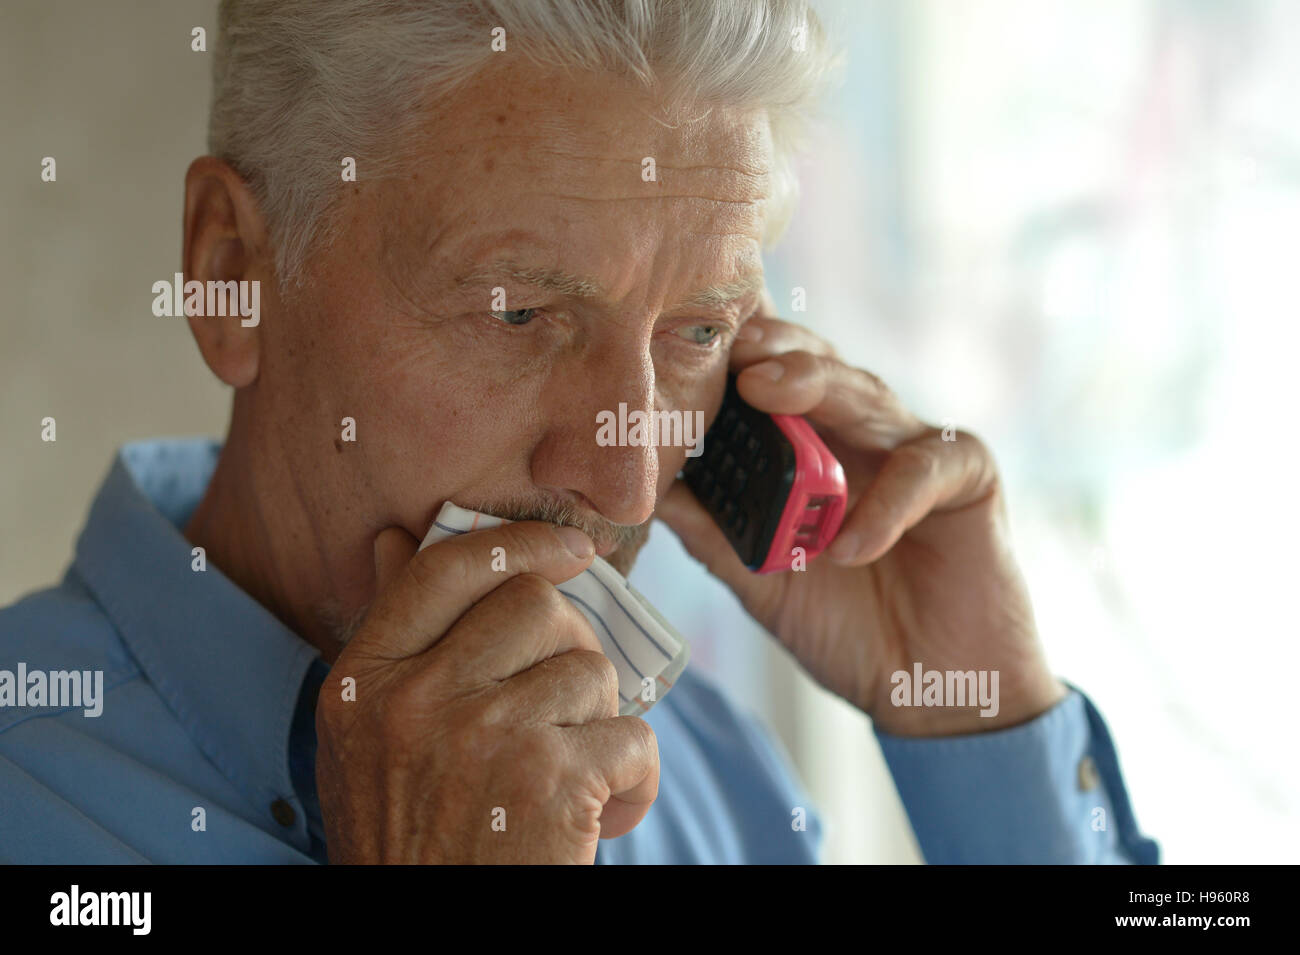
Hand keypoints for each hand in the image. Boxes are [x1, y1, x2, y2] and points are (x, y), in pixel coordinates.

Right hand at [314, 521, 659, 862]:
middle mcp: (418, 700)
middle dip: (571, 642)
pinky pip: (632, 734)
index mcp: (366, 679)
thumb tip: (394, 538)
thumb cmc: (406, 834)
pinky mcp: (552, 783)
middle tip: (568, 697)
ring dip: (600, 720)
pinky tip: (607, 812)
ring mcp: (486, 737)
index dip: (522, 541)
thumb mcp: (366, 735)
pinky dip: (636, 776)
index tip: (573, 547)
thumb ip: (394, 636)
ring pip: (591, 670)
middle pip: (536, 604)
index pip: (450, 568)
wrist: (428, 933)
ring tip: (575, 771)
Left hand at [655, 298, 1066, 735]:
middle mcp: (863, 434)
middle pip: (821, 369)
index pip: (776, 380)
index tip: (690, 353)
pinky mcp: (970, 476)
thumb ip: (715, 535)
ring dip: (818, 390)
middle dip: (775, 354)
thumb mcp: (765, 581)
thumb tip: (651, 493)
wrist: (931, 690)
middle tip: (733, 355)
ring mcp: (917, 448)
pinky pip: (923, 470)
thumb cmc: (849, 627)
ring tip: (765, 392)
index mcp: (814, 447)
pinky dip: (883, 503)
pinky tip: (848, 545)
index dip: (739, 361)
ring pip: (868, 397)